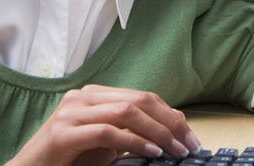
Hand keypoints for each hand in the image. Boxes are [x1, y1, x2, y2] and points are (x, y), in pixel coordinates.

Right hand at [7, 85, 200, 165]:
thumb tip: (170, 133)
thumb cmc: (68, 160)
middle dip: (170, 123)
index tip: (190, 135)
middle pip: (139, 100)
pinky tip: (150, 154)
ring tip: (174, 151)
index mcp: (94, 95)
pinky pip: (107, 133)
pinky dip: (133, 143)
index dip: (170, 115)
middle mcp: (83, 97)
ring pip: (126, 112)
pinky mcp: (62, 133)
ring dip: (157, 133)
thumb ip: (130, 134)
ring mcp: (71, 112)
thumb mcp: (106, 145)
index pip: (142, 96)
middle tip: (189, 144)